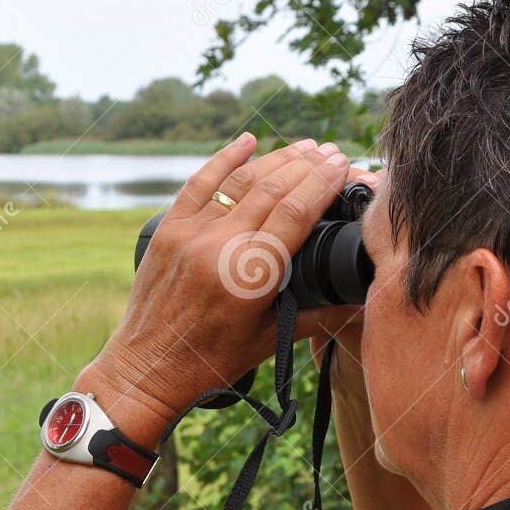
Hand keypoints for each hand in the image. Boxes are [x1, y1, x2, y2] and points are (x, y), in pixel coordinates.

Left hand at [82, 134, 350, 437]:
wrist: (148, 369)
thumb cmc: (210, 363)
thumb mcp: (268, 341)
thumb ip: (316, 317)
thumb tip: (361, 302)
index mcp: (250, 276)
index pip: (296, 213)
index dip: (322, 183)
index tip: (342, 165)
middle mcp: (220, 247)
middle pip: (273, 190)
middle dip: (307, 166)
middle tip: (331, 152)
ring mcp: (190, 234)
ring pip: (240, 182)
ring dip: (276, 159)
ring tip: (304, 147)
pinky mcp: (168, 230)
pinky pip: (200, 184)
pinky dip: (224, 159)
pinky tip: (247, 141)